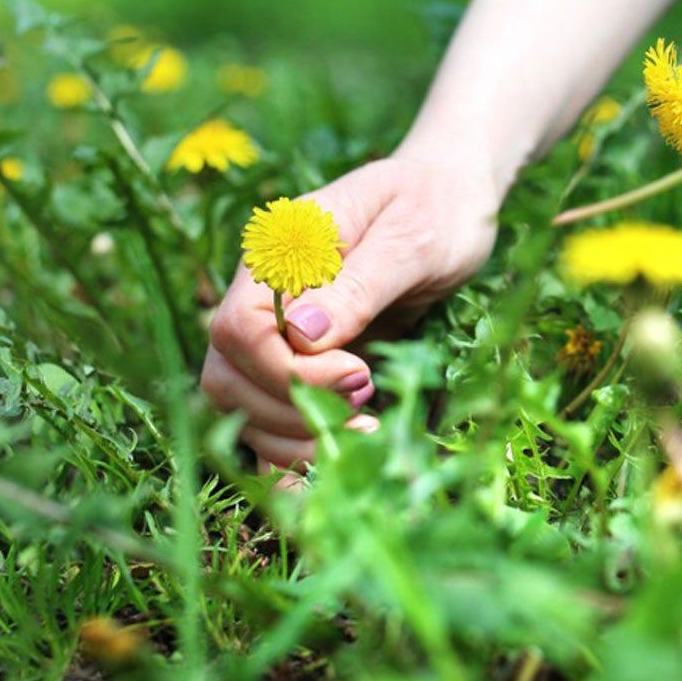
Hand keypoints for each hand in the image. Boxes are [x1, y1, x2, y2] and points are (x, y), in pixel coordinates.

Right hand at [201, 146, 501, 468]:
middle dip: (291, 412)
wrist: (453, 202)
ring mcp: (278, 334)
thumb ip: (356, 285)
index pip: (237, 329)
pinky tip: (327, 478)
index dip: (286, 370)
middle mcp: (262, 297)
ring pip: (241, 409)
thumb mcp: (409, 238)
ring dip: (294, 440)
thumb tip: (301, 336)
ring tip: (367, 434)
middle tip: (368, 413)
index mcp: (276, 254)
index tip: (359, 375)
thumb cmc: (436, 207)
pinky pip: (272, 421)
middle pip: (228, 377)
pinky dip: (291, 456)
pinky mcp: (303, 365)